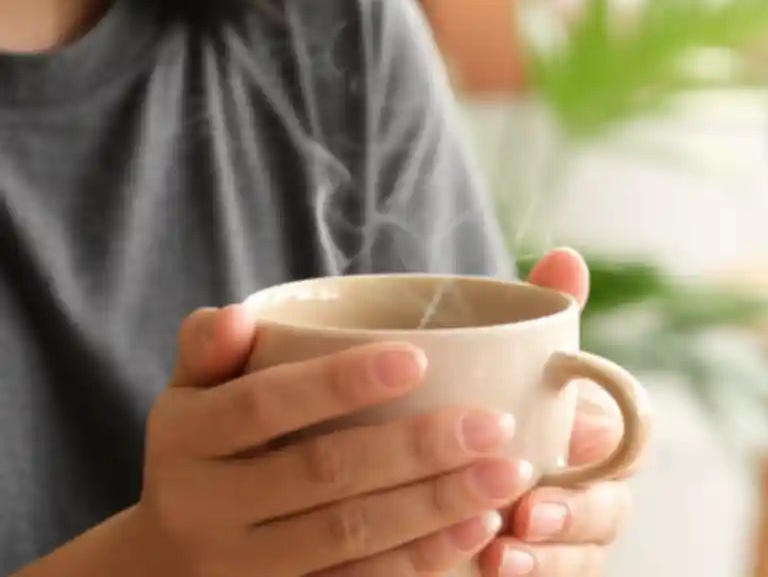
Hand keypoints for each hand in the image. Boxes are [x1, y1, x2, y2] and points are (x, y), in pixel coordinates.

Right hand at [129, 306, 532, 575]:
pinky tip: (477, 530)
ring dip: (435, 507)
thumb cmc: (201, 450)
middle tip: (495, 424)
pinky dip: (419, 560)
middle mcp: (207, 508)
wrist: (161, 566)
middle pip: (322, 475)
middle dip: (416, 450)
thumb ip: (210, 347)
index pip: (263, 405)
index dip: (338, 383)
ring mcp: (246, 567)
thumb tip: (240, 316)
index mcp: (186, 439)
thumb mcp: (188, 393)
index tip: (419, 359)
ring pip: (350, 536)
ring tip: (506, 475)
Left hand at [478, 249, 642, 575]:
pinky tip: (487, 569)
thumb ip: (541, 312)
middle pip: (612, 510)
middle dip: (578, 514)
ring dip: (549, 559)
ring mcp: (565, 539)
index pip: (634, 439)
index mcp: (597, 434)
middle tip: (530, 511)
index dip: (613, 447)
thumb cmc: (492, 402)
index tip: (575, 445)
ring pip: (582, 559)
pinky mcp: (538, 568)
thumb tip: (565, 255)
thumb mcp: (506, 357)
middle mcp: (590, 490)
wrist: (430, 464)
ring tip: (500, 555)